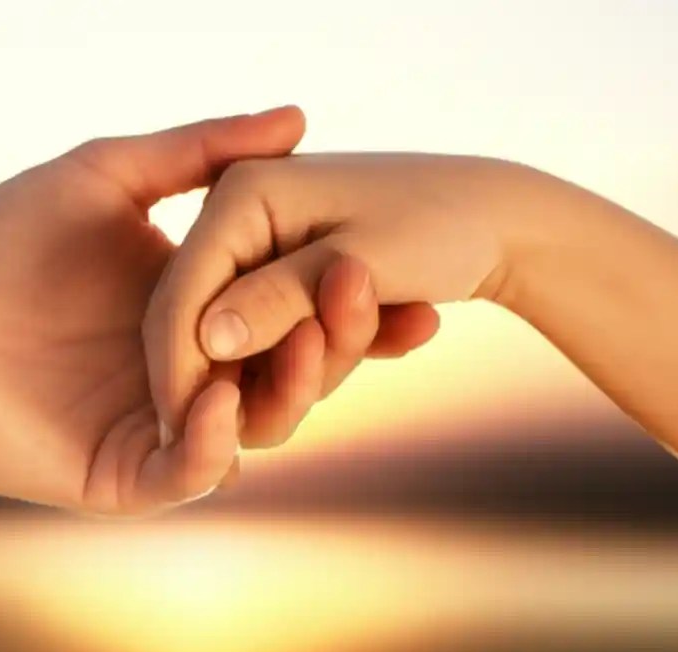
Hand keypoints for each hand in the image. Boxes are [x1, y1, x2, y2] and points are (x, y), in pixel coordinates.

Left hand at [0, 114, 435, 513]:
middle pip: (295, 373)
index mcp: (204, 310)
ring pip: (258, 427)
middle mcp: (198, 372)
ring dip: (293, 389)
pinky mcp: (125, 476)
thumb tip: (299, 116)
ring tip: (311, 342)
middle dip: (343, 345)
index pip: (298, 312)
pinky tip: (221, 399)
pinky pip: (189, 468)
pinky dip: (213, 441)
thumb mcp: (106, 177)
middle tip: (392, 308)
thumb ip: (199, 152)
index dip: (353, 300)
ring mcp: (165, 427)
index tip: (413, 277)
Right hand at [145, 153, 524, 435]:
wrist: (499, 214)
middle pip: (198, 317)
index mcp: (240, 192)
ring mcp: (260, 245)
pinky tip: (393, 339)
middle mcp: (238, 214)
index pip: (183, 293)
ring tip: (385, 334)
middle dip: (232, 377)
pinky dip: (319, 355)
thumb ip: (278, 299)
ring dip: (300, 365)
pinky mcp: (283, 273)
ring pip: (240, 335)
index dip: (178, 366)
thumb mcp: (359, 262)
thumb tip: (207, 341)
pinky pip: (276, 333)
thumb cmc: (439, 225)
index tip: (180, 433)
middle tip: (272, 425)